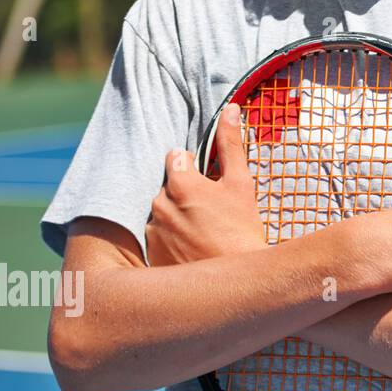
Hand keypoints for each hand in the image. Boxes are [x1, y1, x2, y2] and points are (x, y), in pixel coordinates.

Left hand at [146, 104, 265, 265]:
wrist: (235, 280)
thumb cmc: (241, 230)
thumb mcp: (242, 184)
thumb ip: (232, 145)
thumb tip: (231, 109)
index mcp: (180, 183)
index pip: (176, 159)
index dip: (195, 168)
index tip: (210, 184)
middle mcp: (158, 204)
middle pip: (168, 186)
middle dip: (185, 193)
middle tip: (209, 212)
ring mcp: (151, 230)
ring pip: (162, 211)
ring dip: (177, 216)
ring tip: (202, 233)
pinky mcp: (149, 252)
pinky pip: (156, 235)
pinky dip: (170, 238)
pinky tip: (191, 247)